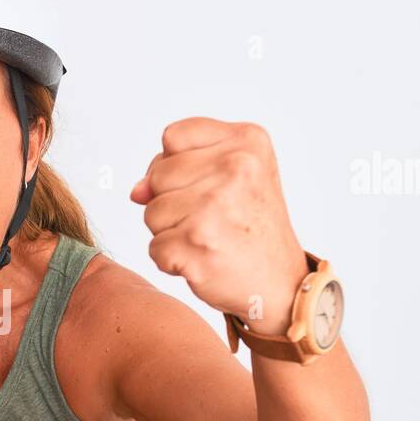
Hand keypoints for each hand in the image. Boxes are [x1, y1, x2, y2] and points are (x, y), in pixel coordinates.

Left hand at [130, 117, 308, 336]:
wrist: (282, 282)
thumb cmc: (250, 226)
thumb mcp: (235, 176)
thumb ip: (180, 167)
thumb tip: (137, 191)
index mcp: (247, 140)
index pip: (173, 137)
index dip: (176, 165)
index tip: (206, 186)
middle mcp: (235, 167)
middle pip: (157, 176)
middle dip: (171, 201)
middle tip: (211, 219)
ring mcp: (215, 205)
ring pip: (151, 212)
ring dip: (170, 232)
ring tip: (208, 239)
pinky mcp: (197, 242)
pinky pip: (154, 248)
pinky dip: (171, 260)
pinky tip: (202, 260)